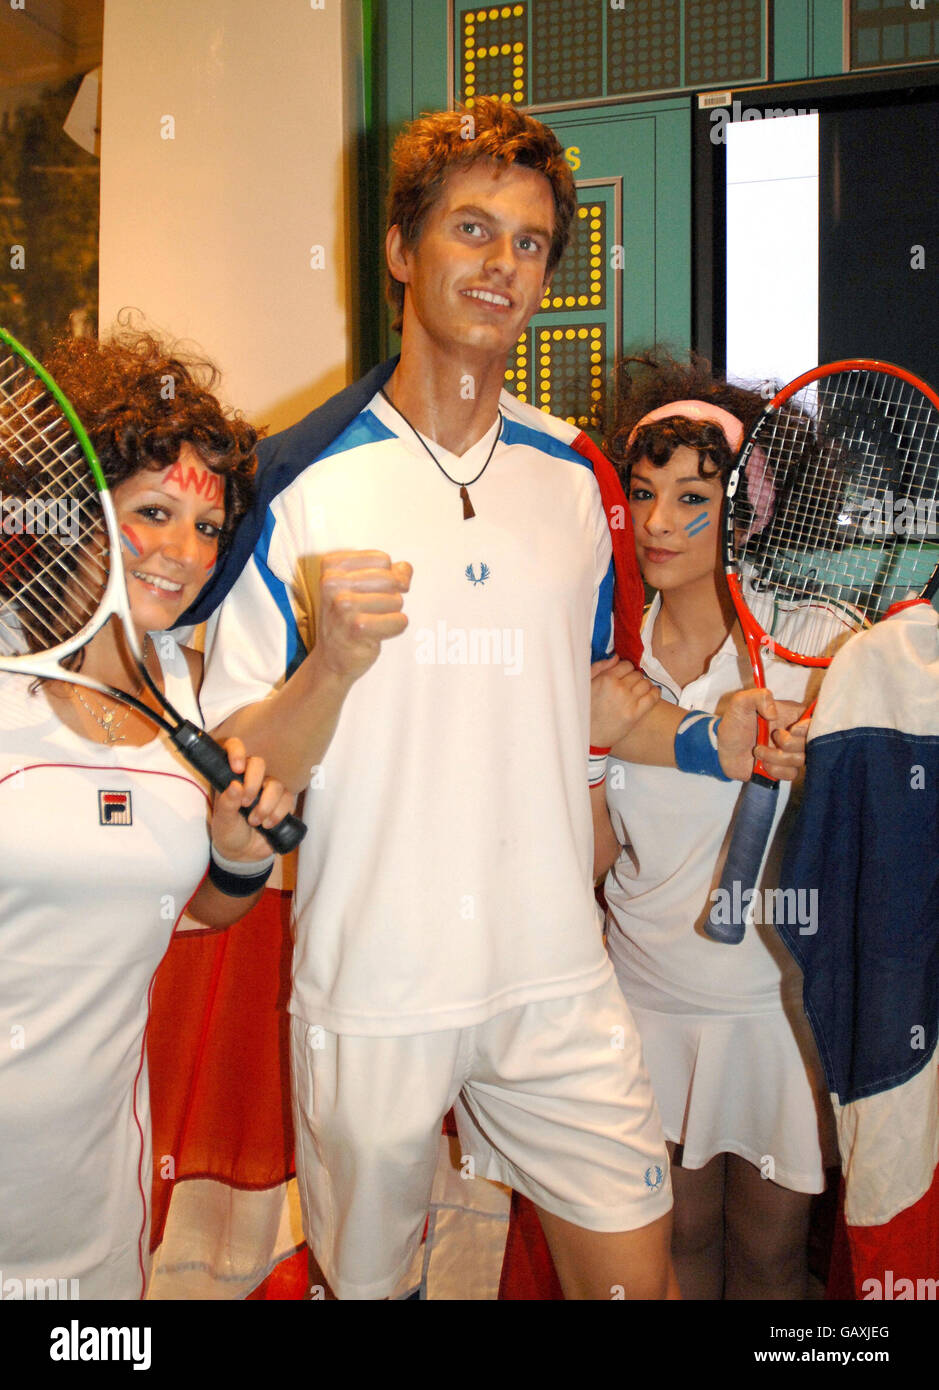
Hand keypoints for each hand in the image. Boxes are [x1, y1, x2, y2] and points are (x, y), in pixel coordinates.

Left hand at [209, 737, 296, 860]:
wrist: (244, 853)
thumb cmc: (228, 832)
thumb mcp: (222, 820)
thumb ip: (226, 803)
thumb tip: (235, 785)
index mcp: (231, 777)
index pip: (235, 748)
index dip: (237, 751)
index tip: (237, 768)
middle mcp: (250, 779)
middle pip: (259, 763)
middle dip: (254, 783)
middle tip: (246, 803)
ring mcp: (267, 790)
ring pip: (275, 784)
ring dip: (266, 805)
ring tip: (255, 821)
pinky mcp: (282, 803)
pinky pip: (288, 799)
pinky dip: (278, 813)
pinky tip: (268, 823)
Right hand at [315, 550, 411, 683]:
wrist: (332, 657)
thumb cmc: (348, 618)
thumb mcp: (360, 587)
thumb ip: (387, 572)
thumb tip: (405, 569)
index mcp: (331, 567)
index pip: (382, 559)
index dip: (388, 575)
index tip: (375, 590)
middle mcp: (332, 583)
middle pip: (391, 578)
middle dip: (391, 595)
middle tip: (375, 609)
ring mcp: (343, 606)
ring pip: (396, 600)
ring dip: (391, 613)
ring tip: (373, 621)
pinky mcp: (358, 628)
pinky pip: (399, 620)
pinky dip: (395, 627)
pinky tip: (378, 633)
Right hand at [590, 656, 660, 748]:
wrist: (589, 735)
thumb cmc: (586, 709)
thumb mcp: (586, 684)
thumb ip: (600, 667)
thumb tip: (616, 657)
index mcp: (606, 679)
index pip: (627, 665)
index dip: (626, 669)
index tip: (625, 674)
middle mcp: (619, 688)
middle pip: (637, 674)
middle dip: (635, 677)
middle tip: (631, 684)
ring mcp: (629, 701)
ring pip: (646, 684)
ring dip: (645, 685)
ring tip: (641, 689)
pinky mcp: (635, 714)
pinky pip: (652, 698)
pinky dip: (655, 693)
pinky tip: (652, 693)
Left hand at [716, 690, 808, 781]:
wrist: (721, 747)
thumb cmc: (735, 722)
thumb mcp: (741, 702)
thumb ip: (758, 697)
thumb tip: (774, 713)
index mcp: (793, 715)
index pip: (816, 720)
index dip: (809, 727)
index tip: (793, 729)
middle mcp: (796, 734)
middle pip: (811, 743)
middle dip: (789, 743)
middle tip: (772, 737)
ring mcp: (790, 753)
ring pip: (801, 760)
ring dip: (777, 757)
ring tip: (757, 750)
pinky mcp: (783, 769)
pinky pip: (791, 774)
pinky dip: (776, 770)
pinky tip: (761, 764)